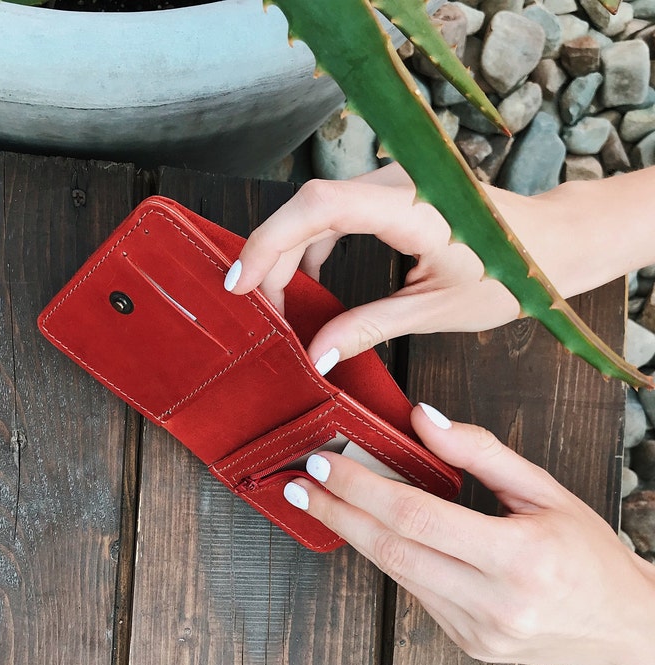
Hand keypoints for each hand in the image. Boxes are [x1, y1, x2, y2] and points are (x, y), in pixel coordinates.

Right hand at [225, 163, 598, 371]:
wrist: (550, 244)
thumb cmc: (508, 275)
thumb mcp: (436, 312)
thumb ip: (369, 329)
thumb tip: (315, 357)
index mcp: (413, 208)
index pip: (319, 208)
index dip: (269, 243)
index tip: (239, 285)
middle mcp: (396, 182)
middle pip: (307, 210)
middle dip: (272, 261)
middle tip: (262, 314)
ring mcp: (391, 183)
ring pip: (315, 212)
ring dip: (288, 256)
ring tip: (281, 306)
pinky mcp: (389, 193)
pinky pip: (334, 214)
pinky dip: (311, 248)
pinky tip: (309, 284)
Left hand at [282, 402, 654, 664]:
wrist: (623, 626)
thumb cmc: (588, 552)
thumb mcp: (544, 490)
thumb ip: (479, 452)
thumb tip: (421, 418)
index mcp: (520, 556)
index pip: (417, 516)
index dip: (362, 488)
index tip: (324, 463)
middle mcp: (495, 602)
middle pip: (392, 550)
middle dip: (337, 513)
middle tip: (299, 485)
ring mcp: (477, 630)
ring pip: (396, 574)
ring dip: (354, 534)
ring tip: (322, 500)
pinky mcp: (466, 643)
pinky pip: (413, 591)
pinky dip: (389, 556)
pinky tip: (372, 530)